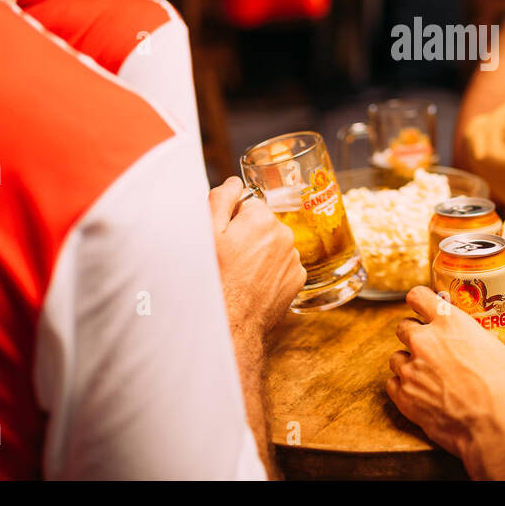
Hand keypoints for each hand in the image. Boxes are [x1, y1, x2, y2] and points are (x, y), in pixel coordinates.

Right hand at [209, 177, 305, 344]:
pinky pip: (284, 265)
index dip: (232, 221)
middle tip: (230, 258)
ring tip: (241, 274)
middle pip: (263, 224)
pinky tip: (255, 284)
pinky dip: (272, 271)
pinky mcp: (298, 279)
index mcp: (261, 217)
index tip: (224, 238)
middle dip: (249, 235)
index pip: (248, 205)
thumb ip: (221, 198)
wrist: (231, 323)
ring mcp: (294, 257)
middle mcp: (284, 233)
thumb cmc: (214, 277)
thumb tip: (235, 182)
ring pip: (275, 245)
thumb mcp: (206, 233)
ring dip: (261, 254)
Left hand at [386, 287, 504, 479]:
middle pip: (403, 326)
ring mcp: (411, 370)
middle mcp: (425, 342)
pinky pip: (392, 385)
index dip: (421, 300)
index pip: (418, 296)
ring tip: (425, 372)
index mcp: (450, 323)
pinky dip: (403, 387)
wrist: (496, 431)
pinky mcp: (405, 398)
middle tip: (430, 344)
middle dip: (414, 332)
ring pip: (396, 357)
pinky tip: (420, 392)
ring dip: (408, 361)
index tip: (425, 306)